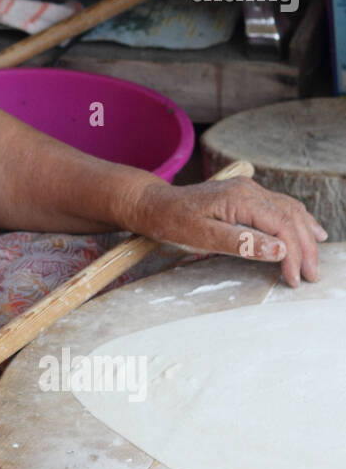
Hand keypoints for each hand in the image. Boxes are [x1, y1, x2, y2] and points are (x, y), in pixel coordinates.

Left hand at [128, 176, 327, 287]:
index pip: (281, 226)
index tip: (294, 278)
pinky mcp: (244, 196)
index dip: (293, 253)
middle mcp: (249, 190)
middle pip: (290, 217)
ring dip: (305, 234)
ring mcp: (248, 191)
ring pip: (289, 210)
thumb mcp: (201, 236)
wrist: (153, 204)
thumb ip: (240, 242)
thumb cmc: (172, 221)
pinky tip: (308, 230)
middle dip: (305, 247)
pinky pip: (279, 207)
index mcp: (240, 198)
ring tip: (314, 258)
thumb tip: (279, 248)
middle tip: (311, 276)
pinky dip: (296, 221)